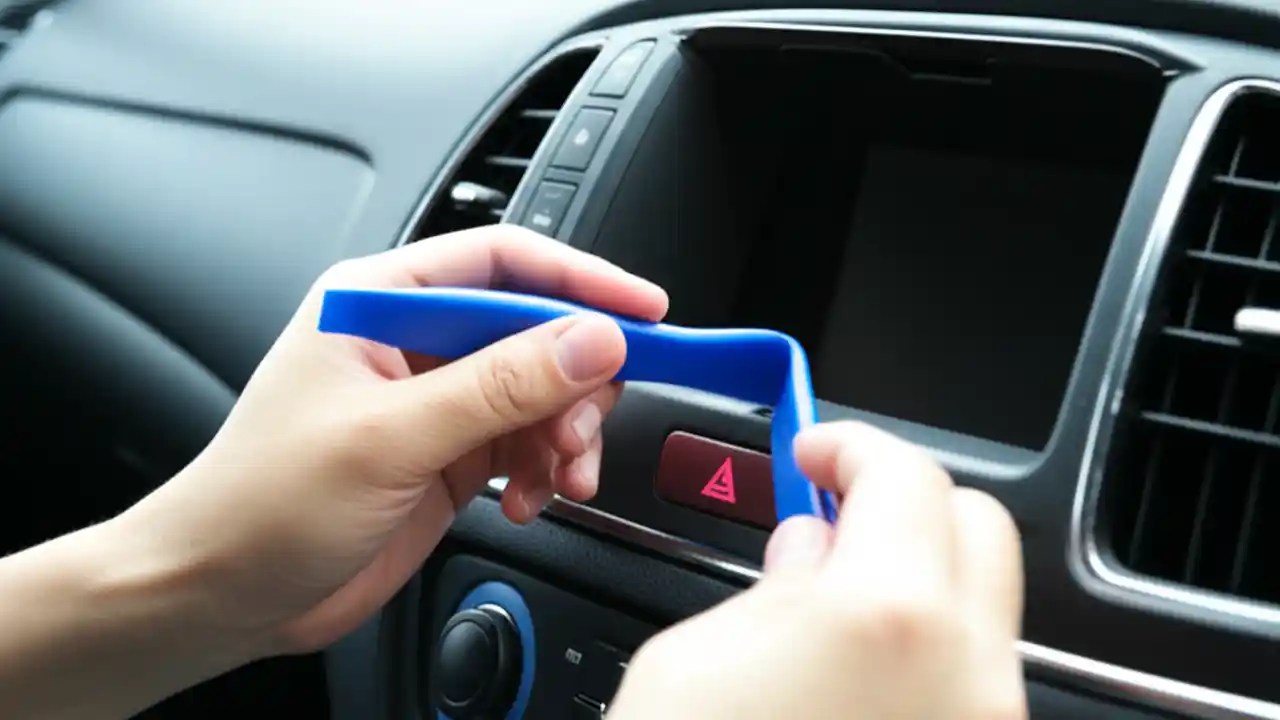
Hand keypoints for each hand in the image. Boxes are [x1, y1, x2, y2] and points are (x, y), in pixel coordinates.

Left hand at [116, 224, 666, 656]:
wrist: (223, 593)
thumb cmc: (263, 502)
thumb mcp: (389, 437)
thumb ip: (499, 385)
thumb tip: (592, 340)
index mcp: (382, 299)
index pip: (504, 261)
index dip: (581, 279)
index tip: (644, 311)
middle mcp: (415, 341)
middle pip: (537, 329)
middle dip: (577, 380)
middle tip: (584, 431)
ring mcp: (436, 401)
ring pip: (543, 392)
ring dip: (566, 436)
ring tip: (559, 478)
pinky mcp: (450, 455)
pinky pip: (528, 444)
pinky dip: (546, 471)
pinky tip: (529, 500)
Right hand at [609, 422, 1025, 719]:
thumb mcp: (695, 656)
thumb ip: (774, 581)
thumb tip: (812, 542)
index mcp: (885, 618)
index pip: (906, 476)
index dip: (854, 445)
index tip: (819, 451)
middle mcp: (964, 675)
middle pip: (977, 526)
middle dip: (906, 500)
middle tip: (837, 510)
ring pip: (982, 607)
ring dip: (917, 574)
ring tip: (835, 599)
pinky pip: (969, 678)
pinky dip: (924, 646)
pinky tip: (854, 669)